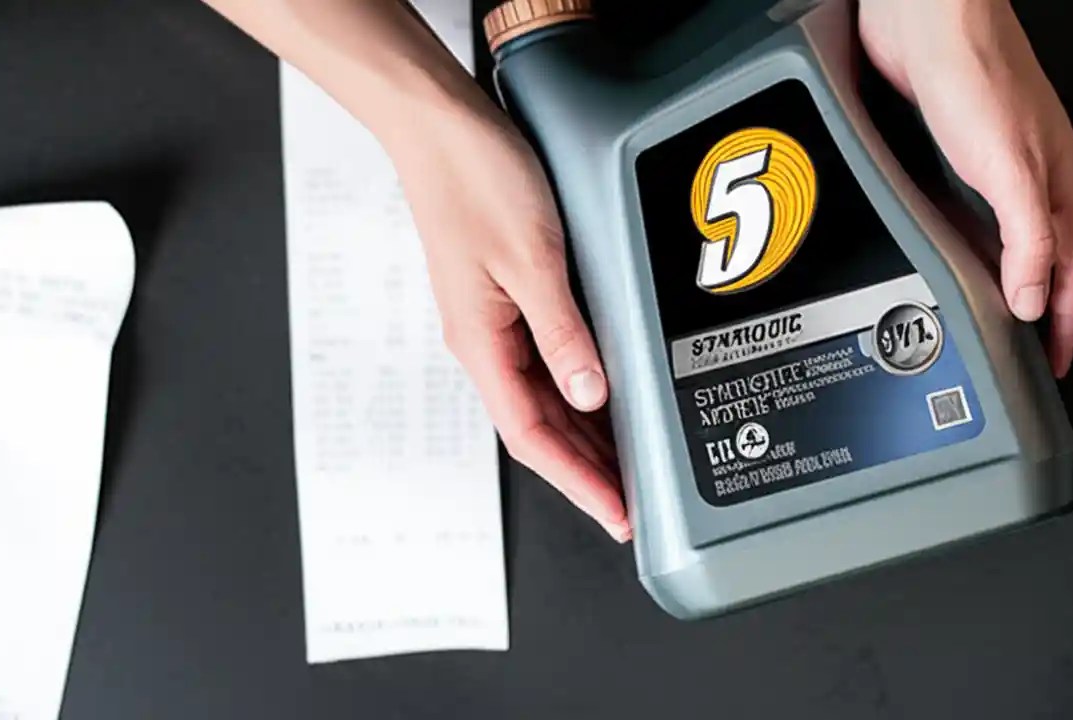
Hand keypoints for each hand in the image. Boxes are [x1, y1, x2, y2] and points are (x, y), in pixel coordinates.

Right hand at [385, 105, 631, 542]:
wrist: (439, 125)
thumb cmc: (474, 180)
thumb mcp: (531, 259)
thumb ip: (562, 332)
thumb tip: (591, 396)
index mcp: (480, 343)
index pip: (531, 436)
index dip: (576, 481)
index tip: (615, 514)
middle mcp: (483, 341)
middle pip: (538, 427)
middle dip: (585, 470)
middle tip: (633, 502)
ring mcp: (493, 321)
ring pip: (543, 398)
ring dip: (583, 436)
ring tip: (625, 464)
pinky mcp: (506, 296)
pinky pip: (545, 361)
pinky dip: (577, 389)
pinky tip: (603, 397)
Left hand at [859, 0, 1072, 376]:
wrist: (925, 23)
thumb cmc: (975, 76)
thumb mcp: (1009, 171)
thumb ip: (1028, 238)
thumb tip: (1033, 300)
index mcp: (1056, 181)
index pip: (1071, 270)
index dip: (1063, 320)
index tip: (1054, 360)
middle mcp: (1027, 173)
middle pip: (1041, 256)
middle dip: (1036, 305)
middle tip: (1024, 346)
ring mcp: (989, 160)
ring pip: (1002, 235)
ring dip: (998, 276)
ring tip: (985, 313)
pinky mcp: (948, 148)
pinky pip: (965, 212)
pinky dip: (962, 242)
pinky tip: (943, 252)